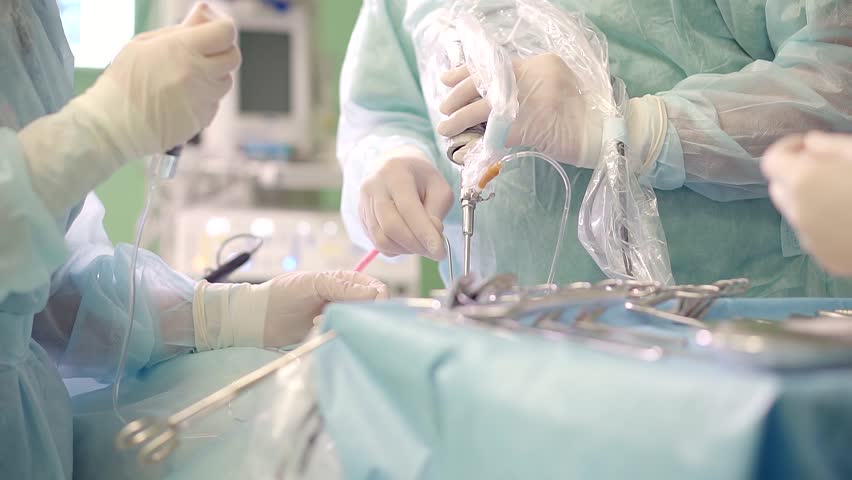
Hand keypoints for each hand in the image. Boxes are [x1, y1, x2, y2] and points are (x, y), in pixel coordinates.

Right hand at [18, 3, 241, 213]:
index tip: (213, 30)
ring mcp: (204, 99)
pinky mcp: (203, 119)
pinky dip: (203, 98)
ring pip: (225, 81)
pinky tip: (180, 100)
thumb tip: (204, 15)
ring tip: (185, 79)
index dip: (222, 29)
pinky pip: (213, 103)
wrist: (114, 124)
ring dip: (213, 76)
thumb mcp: (143, 44)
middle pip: (233, 56)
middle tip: (203, 53)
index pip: (226, 32)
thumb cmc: (123, 81)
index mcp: (184, 49)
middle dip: (222, 51)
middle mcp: (199, 74)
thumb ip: (179, 31)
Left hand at [193, 271, 387, 350]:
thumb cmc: (282, 294)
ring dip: (350, 326)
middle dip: (364, 316)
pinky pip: (346, 337)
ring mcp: (339, 318)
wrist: (257, 318)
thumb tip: (376, 294)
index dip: (379, 300)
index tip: (369, 312)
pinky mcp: (330, 335)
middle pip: (372, 308)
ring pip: (360, 324)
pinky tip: (323, 332)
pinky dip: (340, 336)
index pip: (376, 289)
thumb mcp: (312, 283)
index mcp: (344, 281)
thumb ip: (342, 287)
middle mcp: (346, 299)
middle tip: (345, 320)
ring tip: (326, 324)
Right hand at [359, 147, 453, 259]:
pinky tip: (408, 241)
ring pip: (381, 239)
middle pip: (391, 226)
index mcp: (395, 173)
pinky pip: (376, 242)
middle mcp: (373, 186)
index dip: (424, 233)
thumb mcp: (439, 188)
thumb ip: (437, 213)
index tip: (440, 251)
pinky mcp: (361, 217)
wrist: (395, 165)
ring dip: (406, 249)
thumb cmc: (421, 177)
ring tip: (422, 244)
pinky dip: (396, 249)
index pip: (407, 208)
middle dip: (415, 245)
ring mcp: (363, 202)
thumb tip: (431, 238)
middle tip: (434, 251)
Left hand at [437, 53, 602, 167]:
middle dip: (458, 98)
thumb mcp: (553, 87)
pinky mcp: (526, 127)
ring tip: (446, 128)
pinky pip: (492, 134)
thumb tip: (487, 97)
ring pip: (481, 109)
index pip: (492, 65)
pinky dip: (477, 141)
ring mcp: (528, 101)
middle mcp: (531, 77)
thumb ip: (524, 87)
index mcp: (538, 64)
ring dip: (459, 120)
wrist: (601, 133)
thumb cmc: (578, 114)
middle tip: (445, 109)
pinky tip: (467, 147)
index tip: (447, 80)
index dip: (465, 73)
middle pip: (482, 85)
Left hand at [762, 131, 851, 275]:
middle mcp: (798, 212)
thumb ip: (830, 146)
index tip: (809, 147)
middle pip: (779, 188)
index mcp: (803, 181)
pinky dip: (825, 224)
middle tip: (829, 169)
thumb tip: (810, 144)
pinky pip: (814, 235)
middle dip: (797, 175)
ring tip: (847, 195)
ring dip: (811, 200)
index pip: (771, 161)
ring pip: (796, 213)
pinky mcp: (825, 259)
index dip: (788, 149)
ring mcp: (810, 239)